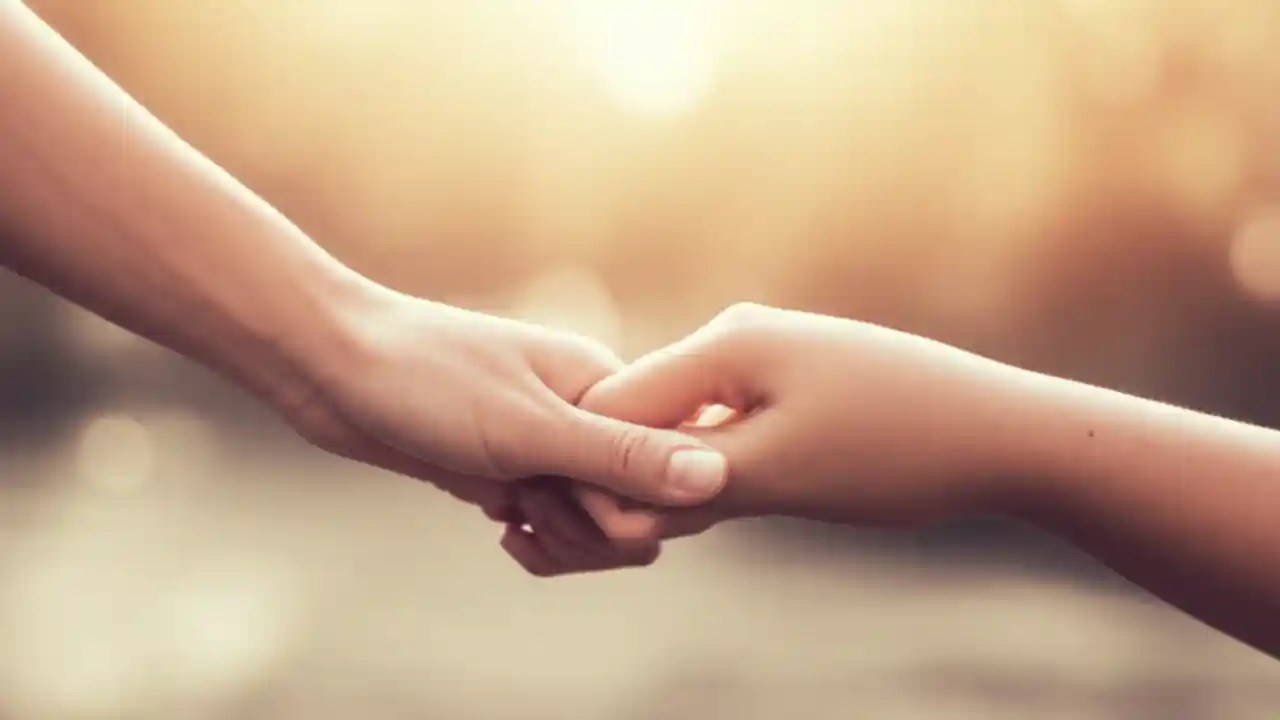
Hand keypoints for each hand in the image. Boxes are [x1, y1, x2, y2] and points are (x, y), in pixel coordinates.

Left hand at [270, 286, 728, 521]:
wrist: (331, 365)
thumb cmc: (427, 379)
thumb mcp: (529, 427)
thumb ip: (620, 457)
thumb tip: (716, 477)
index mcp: (608, 387)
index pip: (667, 472)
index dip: (631, 507)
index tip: (570, 501)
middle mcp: (588, 414)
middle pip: (635, 506)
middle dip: (591, 529)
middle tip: (525, 505)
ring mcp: (548, 443)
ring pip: (594, 522)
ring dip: (561, 537)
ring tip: (508, 515)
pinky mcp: (512, 467)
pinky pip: (554, 524)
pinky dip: (537, 541)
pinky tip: (504, 531)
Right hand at [570, 303, 1033, 554]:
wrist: (1006, 433)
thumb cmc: (894, 450)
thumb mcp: (777, 475)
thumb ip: (685, 486)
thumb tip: (612, 500)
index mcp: (727, 340)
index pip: (616, 404)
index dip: (599, 468)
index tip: (599, 527)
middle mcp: (741, 333)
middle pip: (649, 409)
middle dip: (640, 473)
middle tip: (657, 533)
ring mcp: (773, 354)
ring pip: (691, 421)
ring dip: (683, 474)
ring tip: (705, 520)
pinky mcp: (800, 379)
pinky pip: (732, 422)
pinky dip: (723, 463)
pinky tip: (743, 500)